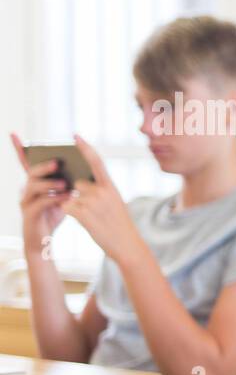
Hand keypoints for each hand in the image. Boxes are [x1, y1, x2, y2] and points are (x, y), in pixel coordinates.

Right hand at [12, 133, 70, 255]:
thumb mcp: (61, 196)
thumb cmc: (53, 216)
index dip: (19, 148)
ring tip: (66, 183)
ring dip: (50, 183)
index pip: (25, 162)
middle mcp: (26, 189)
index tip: (13, 133)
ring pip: (33, 186)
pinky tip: (65, 198)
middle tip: (58, 162)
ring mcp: (25, 201)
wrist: (43, 241)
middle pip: (31, 172)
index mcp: (34, 182)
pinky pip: (39, 203)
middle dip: (44, 166)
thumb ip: (66, 184)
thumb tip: (82, 170)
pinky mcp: (29, 214)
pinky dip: (53, 199)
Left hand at [58, 137, 148, 264]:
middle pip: (78, 184)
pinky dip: (71, 214)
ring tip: (92, 218)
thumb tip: (77, 184)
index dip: (85, 147)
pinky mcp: (84, 215)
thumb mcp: (115, 203)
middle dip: (79, 195)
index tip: (75, 136)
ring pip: (71, 197)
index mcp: (111, 187)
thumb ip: (99, 191)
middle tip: (94, 210)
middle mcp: (103, 192)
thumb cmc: (120, 225)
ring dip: (75, 206)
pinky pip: (67, 208)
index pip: (96, 162)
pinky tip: (85, 222)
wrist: (128, 245)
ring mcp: (93, 203)